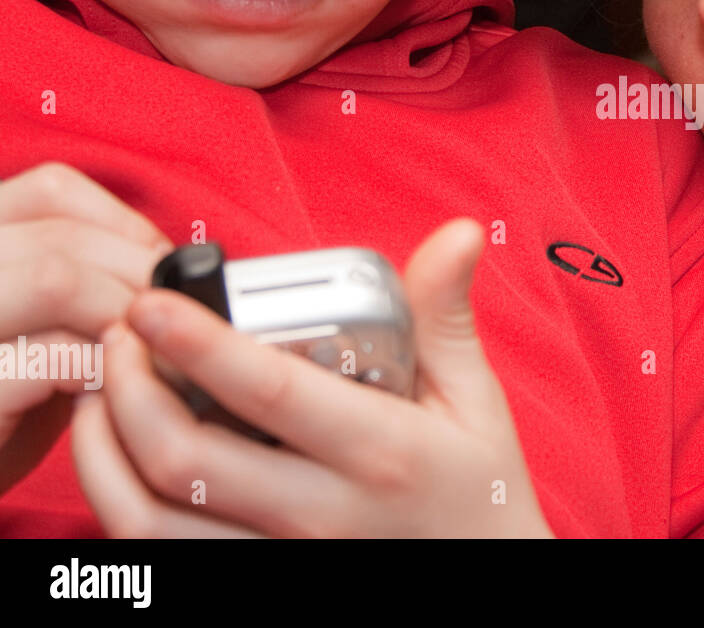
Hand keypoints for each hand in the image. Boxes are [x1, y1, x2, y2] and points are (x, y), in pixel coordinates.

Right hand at [0, 162, 170, 494]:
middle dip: (139, 279)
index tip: (164, 273)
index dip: (126, 227)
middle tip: (176, 325)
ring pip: (56, 281)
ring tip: (149, 356)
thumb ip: (87, 285)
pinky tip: (115, 393)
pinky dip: (102, 371)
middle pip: (62, 237)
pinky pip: (47, 357)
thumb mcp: (43, 323)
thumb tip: (183, 269)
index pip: (53, 191)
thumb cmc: (5, 403)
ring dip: (125, 319)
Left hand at [70, 218, 553, 537]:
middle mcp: (323, 515)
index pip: (269, 393)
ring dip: (106, 454)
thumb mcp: (473, 398)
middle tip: (120, 336)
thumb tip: (458, 232)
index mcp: (380, 451)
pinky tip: (123, 458)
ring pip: (155, 522)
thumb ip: (443, 314)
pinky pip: (164, 558)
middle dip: (130, 391)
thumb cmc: (479, 487)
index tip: (152, 302)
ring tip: (105, 394)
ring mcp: (283, 560)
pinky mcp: (257, 583)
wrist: (488, 582)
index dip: (199, 344)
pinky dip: (123, 506)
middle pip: (188, 460)